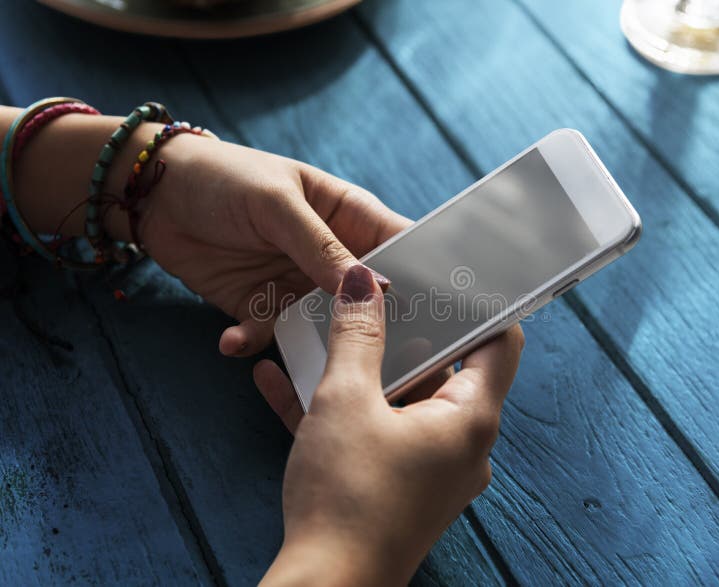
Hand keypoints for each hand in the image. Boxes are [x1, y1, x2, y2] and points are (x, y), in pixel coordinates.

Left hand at [137, 135, 402, 356]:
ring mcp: (297, 284)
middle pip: (368, 297)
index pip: (400, 244)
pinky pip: (270, 333)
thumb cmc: (223, 177)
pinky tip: (232, 341)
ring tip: (304, 362)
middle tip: (374, 353)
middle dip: (371, 323)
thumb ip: (319, 245)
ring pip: (324, 326)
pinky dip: (253, 340)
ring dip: (313, 343)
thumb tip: (367, 285)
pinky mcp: (261, 306)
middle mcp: (330, 255)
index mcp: (347, 216)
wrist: (154, 194)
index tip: (434, 311)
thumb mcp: (276, 204)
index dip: (420, 275)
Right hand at [256, 265, 523, 585]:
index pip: (500, 343)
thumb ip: (357, 336)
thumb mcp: (345, 401)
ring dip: (361, 370)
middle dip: (405, 333)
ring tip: (322, 335)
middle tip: (374, 297)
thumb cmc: (346, 498)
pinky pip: (376, 433)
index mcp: (469, 419)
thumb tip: (364, 282)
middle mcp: (461, 445)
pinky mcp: (399, 488)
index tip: (451, 277)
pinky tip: (284, 383)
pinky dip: (343, 409)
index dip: (480, 304)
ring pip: (402, 401)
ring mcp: (431, 470)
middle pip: (445, 369)